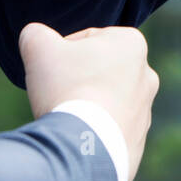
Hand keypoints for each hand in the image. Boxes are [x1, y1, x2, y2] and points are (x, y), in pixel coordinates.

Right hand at [19, 23, 158, 180]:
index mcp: (131, 43)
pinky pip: (108, 130)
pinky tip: (76, 135)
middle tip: (56, 91)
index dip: (61, 52)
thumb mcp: (39, 48)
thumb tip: (34, 35)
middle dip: (76, 78)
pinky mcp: (137, 140)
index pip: (87, 39)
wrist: (85, 147)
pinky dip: (92, 131)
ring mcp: (144, 111)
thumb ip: (36, 33)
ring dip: (85, 104)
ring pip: (104, 100)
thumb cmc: (66, 89)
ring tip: (66, 116)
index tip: (51, 68)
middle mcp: (146, 76)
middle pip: (98, 70)